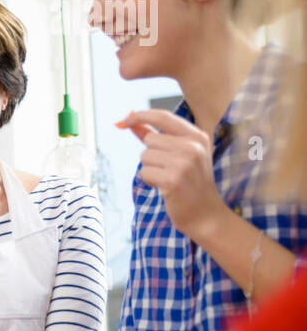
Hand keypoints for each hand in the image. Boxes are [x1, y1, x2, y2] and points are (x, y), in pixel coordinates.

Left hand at [117, 109, 228, 240]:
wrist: (206, 215)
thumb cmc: (190, 183)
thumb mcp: (179, 154)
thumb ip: (154, 135)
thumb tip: (129, 119)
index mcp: (197, 136)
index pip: (163, 116)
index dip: (141, 116)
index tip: (124, 120)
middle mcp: (193, 146)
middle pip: (150, 140)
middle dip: (151, 156)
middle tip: (168, 170)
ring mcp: (184, 162)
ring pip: (145, 156)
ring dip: (150, 169)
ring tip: (169, 179)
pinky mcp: (173, 179)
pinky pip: (144, 172)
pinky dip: (150, 181)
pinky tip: (165, 188)